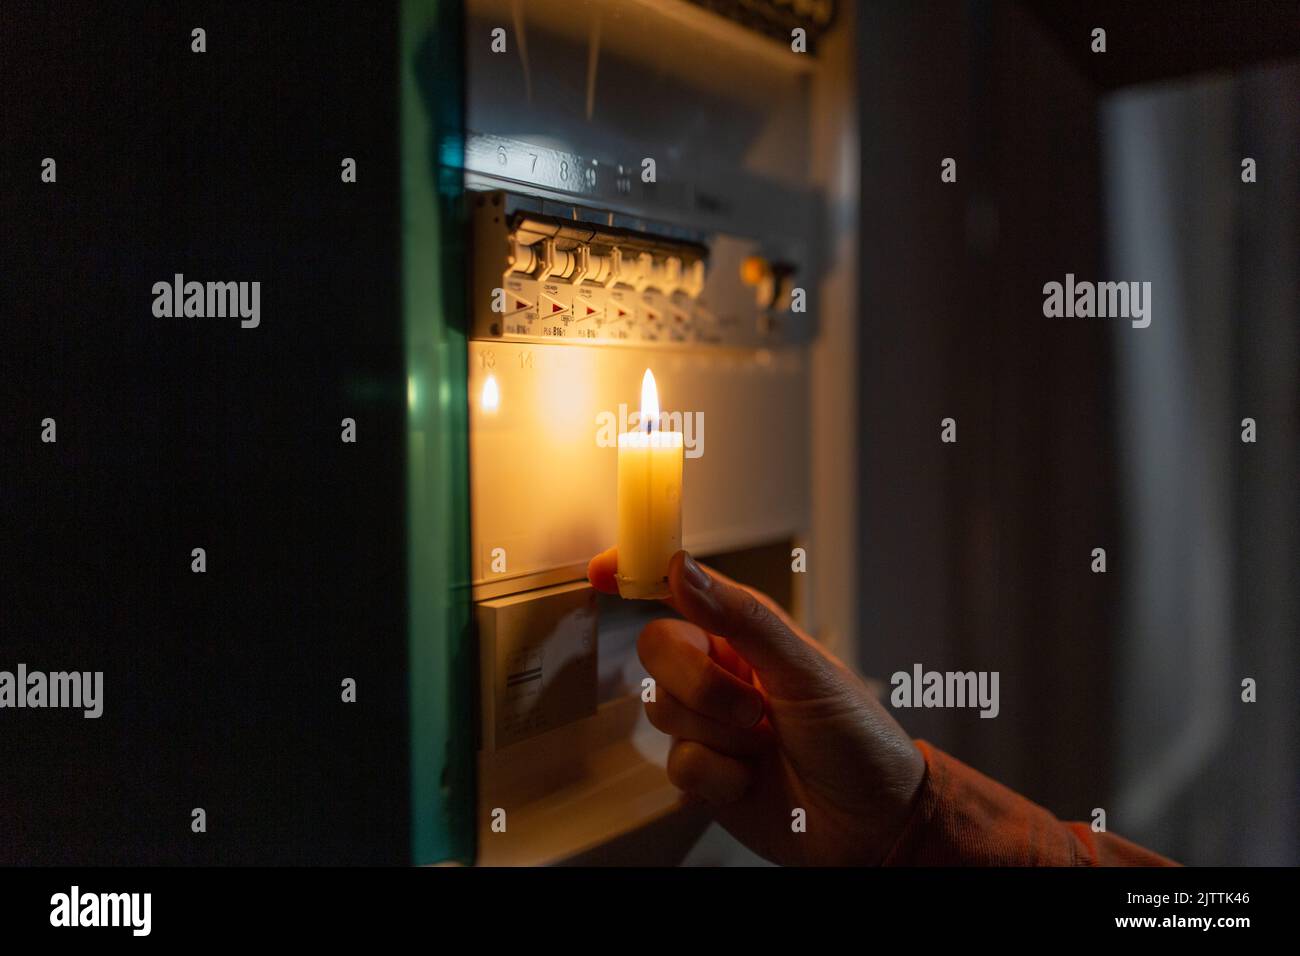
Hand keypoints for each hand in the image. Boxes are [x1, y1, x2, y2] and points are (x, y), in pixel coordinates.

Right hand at [587, 548, 926, 865]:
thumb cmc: (859, 740)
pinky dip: (718, 776)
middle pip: (659, 652)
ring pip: (662, 711)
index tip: (604, 570)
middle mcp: (725, 673)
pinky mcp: (705, 773)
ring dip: (718, 735)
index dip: (641, 576)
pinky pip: (676, 764)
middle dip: (701, 685)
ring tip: (764, 745)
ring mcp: (712, 724)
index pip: (685, 592)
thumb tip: (684, 570)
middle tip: (752, 708)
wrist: (871, 826)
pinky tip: (752, 780)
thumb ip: (743, 619)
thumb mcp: (806, 670)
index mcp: (750, 635)